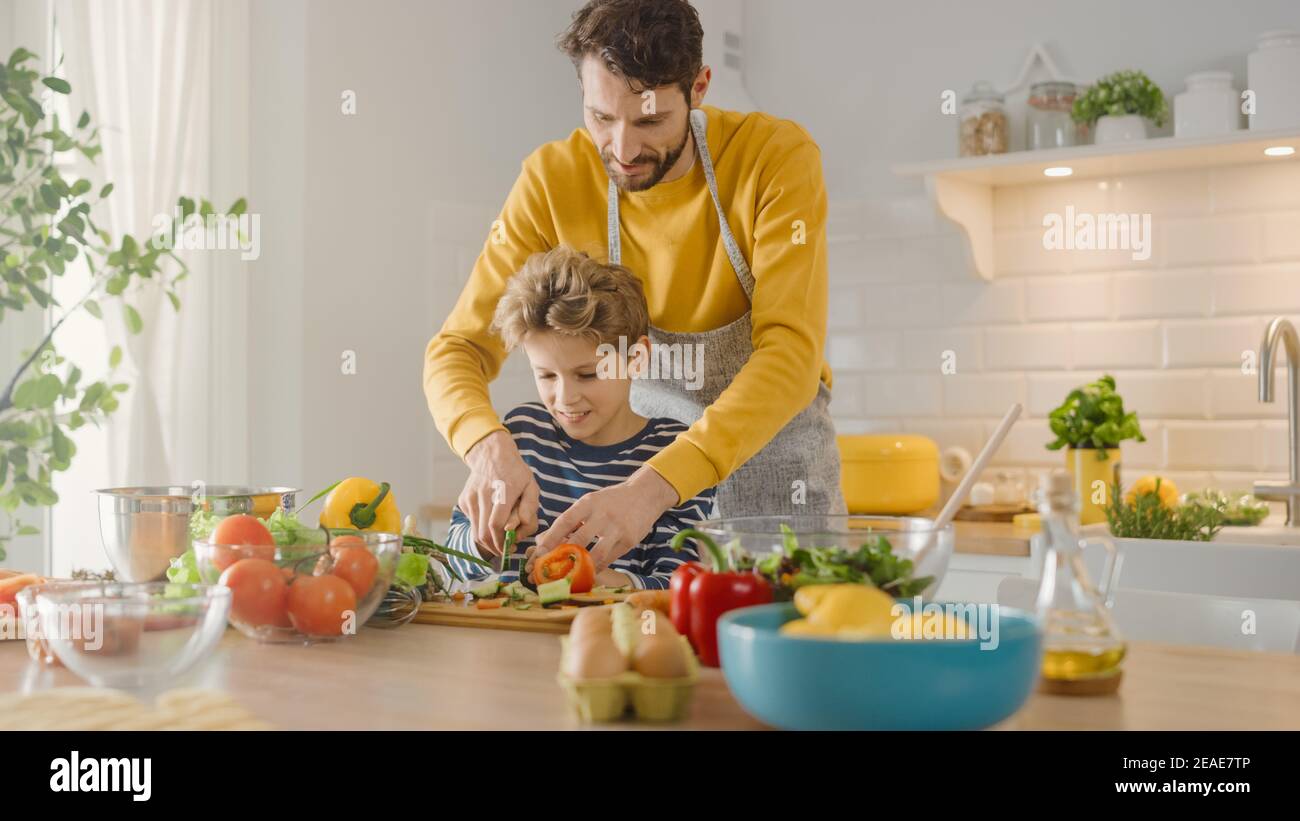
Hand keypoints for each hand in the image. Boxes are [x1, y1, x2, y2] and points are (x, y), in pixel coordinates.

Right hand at [459, 430, 539, 556]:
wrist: (490, 454)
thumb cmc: (515, 472)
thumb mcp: (531, 486)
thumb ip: (530, 509)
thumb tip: (520, 532)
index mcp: (503, 491)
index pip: (495, 525)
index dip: (501, 543)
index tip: (510, 549)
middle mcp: (483, 495)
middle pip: (483, 534)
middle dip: (495, 548)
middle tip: (505, 550)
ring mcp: (471, 498)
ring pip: (475, 532)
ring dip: (488, 542)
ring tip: (500, 540)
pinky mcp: (464, 500)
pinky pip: (472, 522)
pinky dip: (481, 528)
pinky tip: (491, 520)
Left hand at [532, 466, 677, 569]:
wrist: (645, 494)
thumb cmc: (611, 501)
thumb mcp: (592, 502)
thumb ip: (574, 519)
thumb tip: (548, 540)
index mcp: (588, 503)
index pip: (565, 521)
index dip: (550, 539)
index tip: (538, 553)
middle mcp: (602, 514)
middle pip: (578, 539)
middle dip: (562, 557)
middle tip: (549, 571)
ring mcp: (617, 528)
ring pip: (596, 554)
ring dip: (581, 568)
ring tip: (567, 578)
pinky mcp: (629, 540)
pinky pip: (609, 559)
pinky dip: (596, 568)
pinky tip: (587, 575)